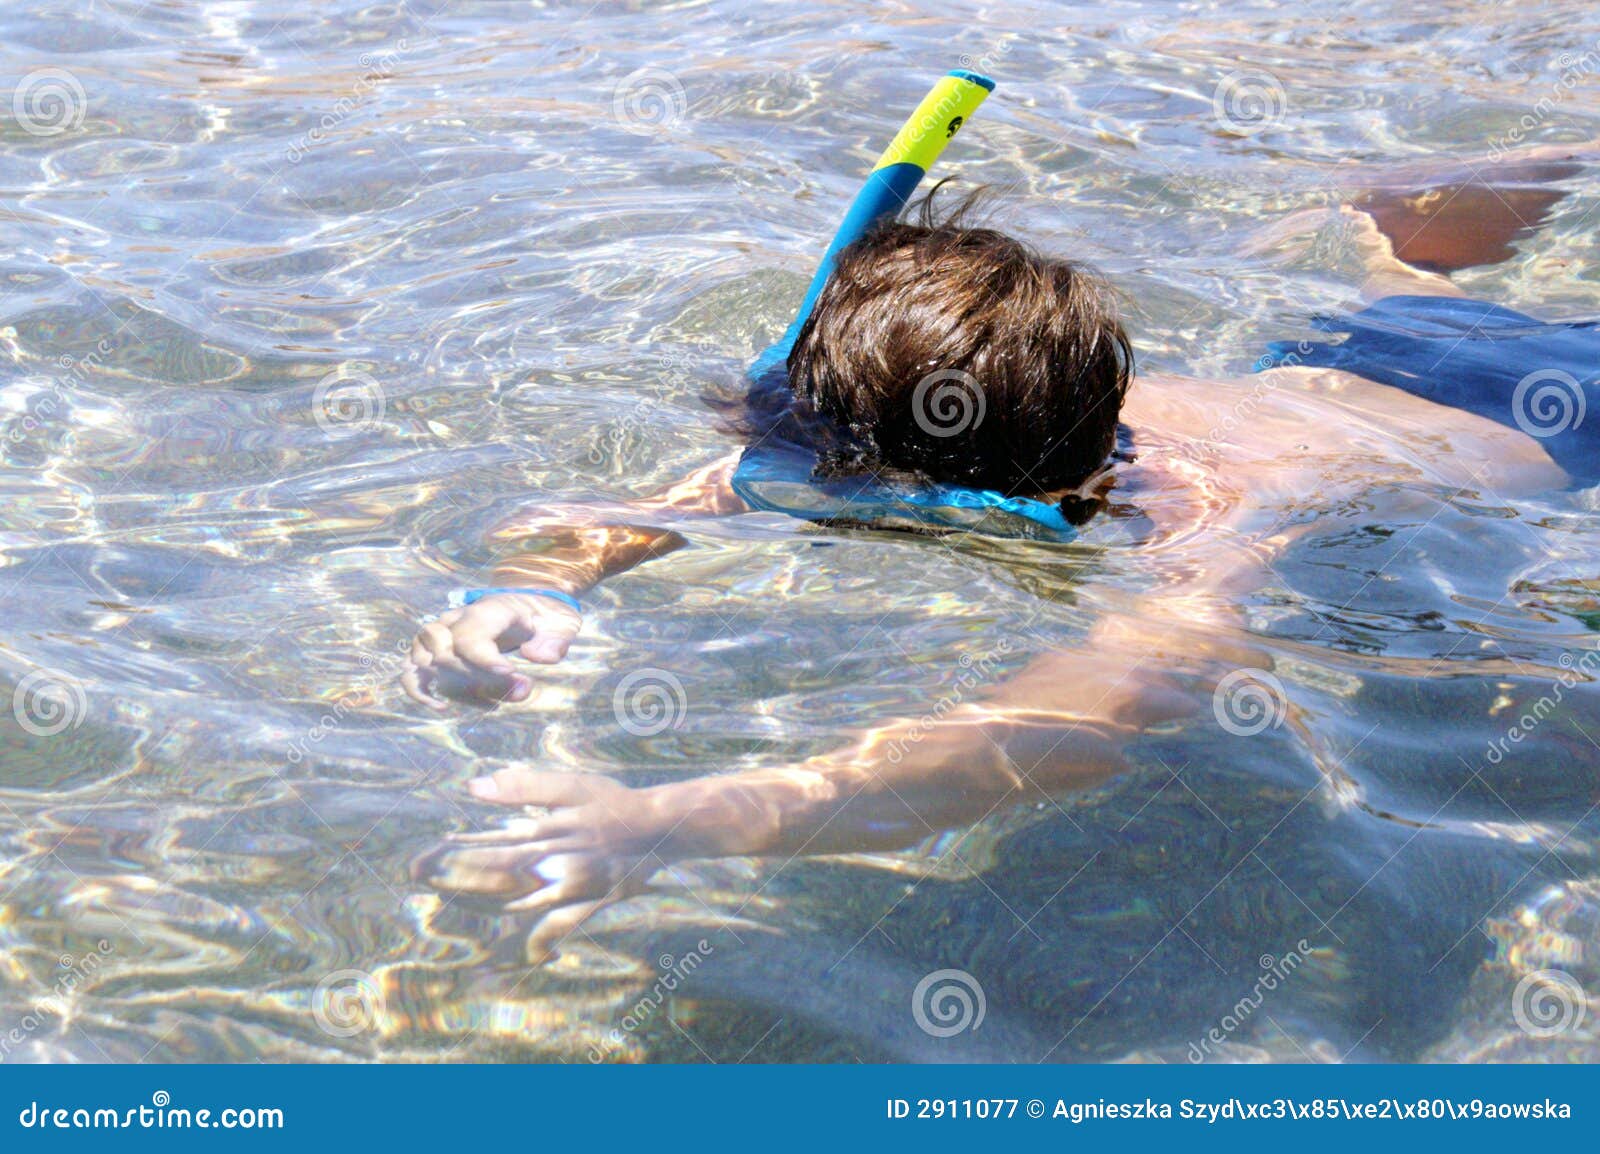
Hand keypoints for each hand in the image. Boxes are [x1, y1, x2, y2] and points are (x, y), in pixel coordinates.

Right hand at [401, 592, 579, 707]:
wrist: (528, 606)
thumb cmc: (543, 618)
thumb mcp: (562, 624)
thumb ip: (554, 641)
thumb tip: (537, 657)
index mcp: (487, 610)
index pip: (469, 637)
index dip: (484, 663)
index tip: (510, 676)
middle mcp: (456, 619)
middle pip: (446, 655)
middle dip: (480, 682)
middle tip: (519, 689)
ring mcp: (438, 633)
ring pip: (425, 663)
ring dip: (456, 690)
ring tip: (492, 700)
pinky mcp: (430, 650)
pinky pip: (410, 670)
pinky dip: (418, 691)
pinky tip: (441, 706)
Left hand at [413, 768, 676, 961]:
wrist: (661, 829)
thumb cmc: (613, 802)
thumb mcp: (572, 785)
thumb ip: (524, 787)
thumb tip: (475, 785)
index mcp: (546, 833)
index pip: (487, 846)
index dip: (451, 854)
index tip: (418, 858)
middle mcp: (553, 864)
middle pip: (491, 875)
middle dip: (451, 876)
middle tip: (414, 875)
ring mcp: (569, 889)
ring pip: (513, 902)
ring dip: (475, 900)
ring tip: (441, 898)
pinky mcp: (587, 905)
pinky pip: (553, 929)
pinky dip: (529, 944)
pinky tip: (502, 948)